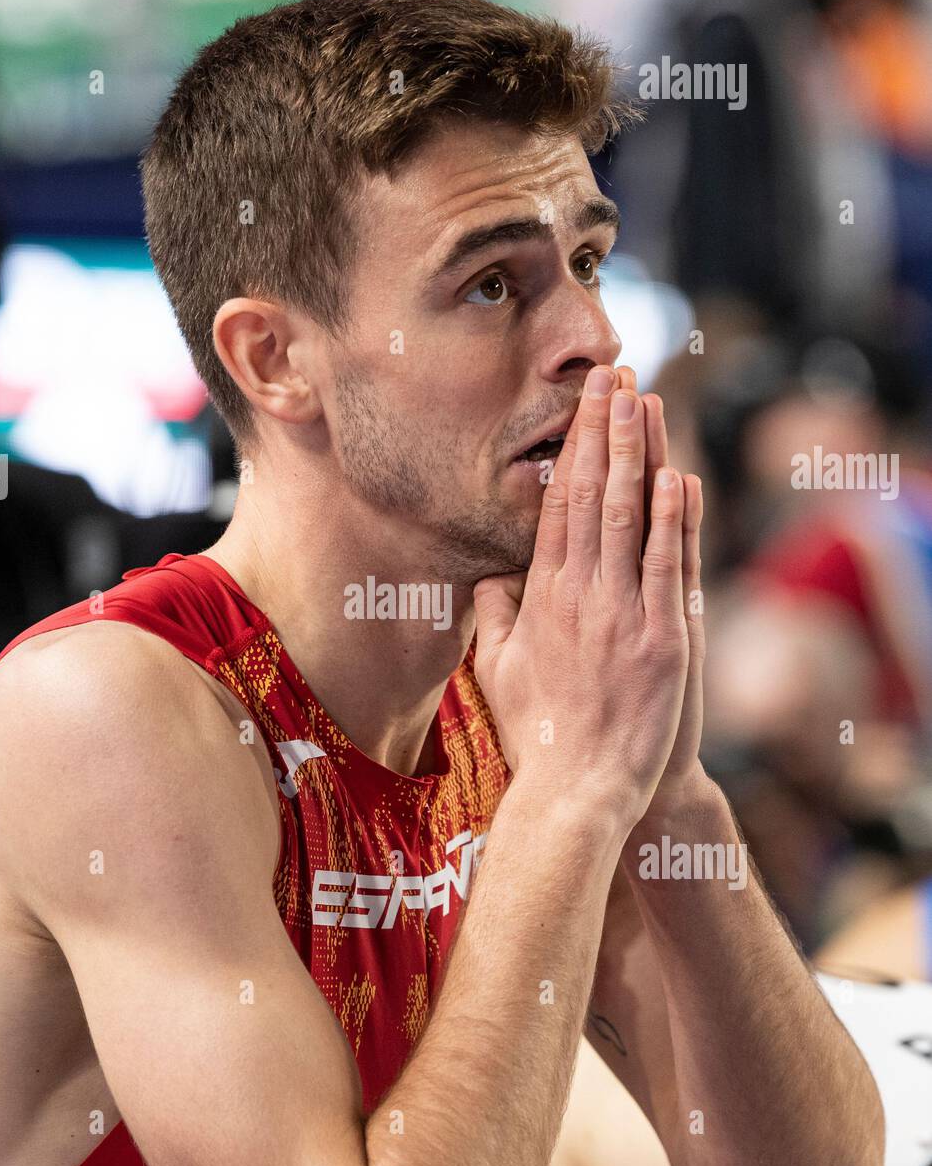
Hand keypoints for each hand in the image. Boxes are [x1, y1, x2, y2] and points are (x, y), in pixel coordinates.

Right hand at [473, 367, 691, 830]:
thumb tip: (486, 576)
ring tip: (644, 399)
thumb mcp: (497, 671)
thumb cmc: (536, 735)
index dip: (570, 451)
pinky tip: (678, 475)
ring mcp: (622, 616)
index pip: (556, 508)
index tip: (579, 409)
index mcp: (540, 599)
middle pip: (591, 496)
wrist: (576, 791)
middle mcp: (579, 597)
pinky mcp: (663, 641)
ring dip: (639, 454)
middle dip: (603, 430)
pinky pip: (667, 568)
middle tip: (611, 374)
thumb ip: (493, 617)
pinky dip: (673, 520)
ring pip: (629, 518)